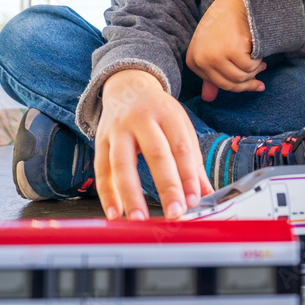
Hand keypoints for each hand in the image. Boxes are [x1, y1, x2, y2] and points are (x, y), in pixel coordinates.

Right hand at [96, 69, 212, 219]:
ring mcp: (117, 129)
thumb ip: (192, 161)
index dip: (189, 176)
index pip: (181, 148)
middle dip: (167, 186)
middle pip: (155, 154)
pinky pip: (101, 170)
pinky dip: (107, 194)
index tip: (194, 200)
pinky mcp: (100, 140)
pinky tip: (116, 213)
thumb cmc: (159, 112)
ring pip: (122, 163)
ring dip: (131, 194)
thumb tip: (205, 194)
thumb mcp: (181, 127)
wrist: (127, 86)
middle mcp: (141, 119)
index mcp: (168, 114)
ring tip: (140, 219)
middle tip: (175, 212)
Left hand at [187, 0, 265, 101]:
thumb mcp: (212, 49)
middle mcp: (202, 60)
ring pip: (241, 77)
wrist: (237, 1)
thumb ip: (210, 75)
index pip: (219, 84)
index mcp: (194, 61)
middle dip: (248, 82)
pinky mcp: (232, 50)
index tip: (250, 80)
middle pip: (230, 84)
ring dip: (254, 70)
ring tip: (260, 61)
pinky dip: (257, 61)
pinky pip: (249, 67)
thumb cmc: (224, 25)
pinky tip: (258, 52)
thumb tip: (207, 99)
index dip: (237, 84)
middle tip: (260, 73)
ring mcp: (215, 55)